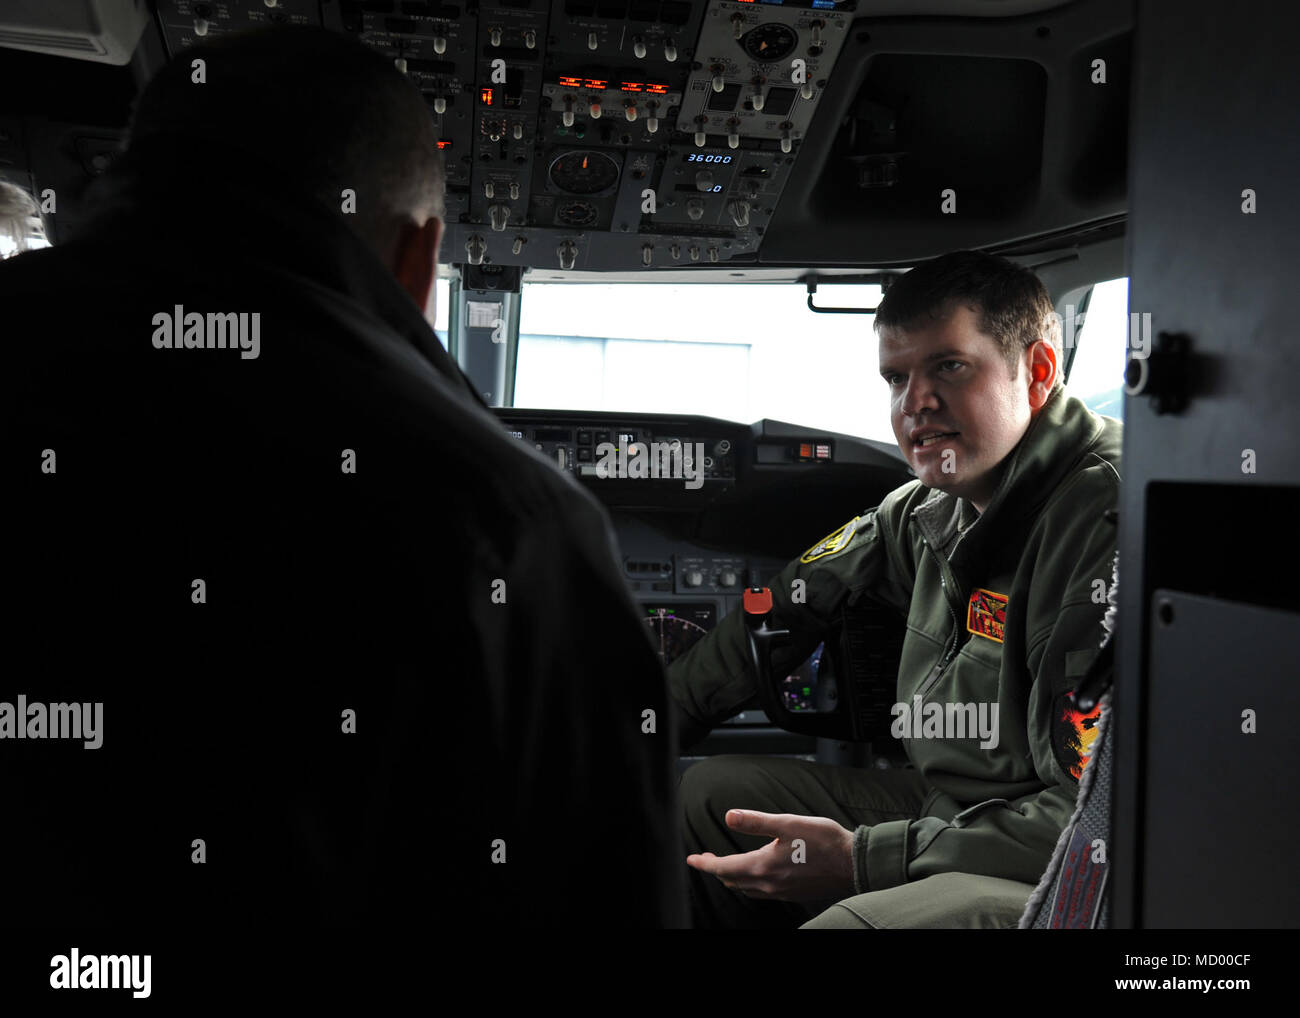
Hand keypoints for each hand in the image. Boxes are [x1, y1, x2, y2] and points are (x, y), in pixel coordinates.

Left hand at [686, 810, 854, 903]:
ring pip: (746, 889)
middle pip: (732, 880)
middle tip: (705, 859)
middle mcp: (768, 884)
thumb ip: (755, 822)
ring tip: (725, 867)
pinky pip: (761, 893)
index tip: (692, 859)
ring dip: (732, 878)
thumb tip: (729, 816)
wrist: (852, 864)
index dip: (705, 863)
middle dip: (716, 869)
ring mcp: (780, 892)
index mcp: (763, 866)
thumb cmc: (823, 840)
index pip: (724, 868)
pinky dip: (749, 883)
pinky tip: (754, 875)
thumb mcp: (787, 823)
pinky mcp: (792, 894)